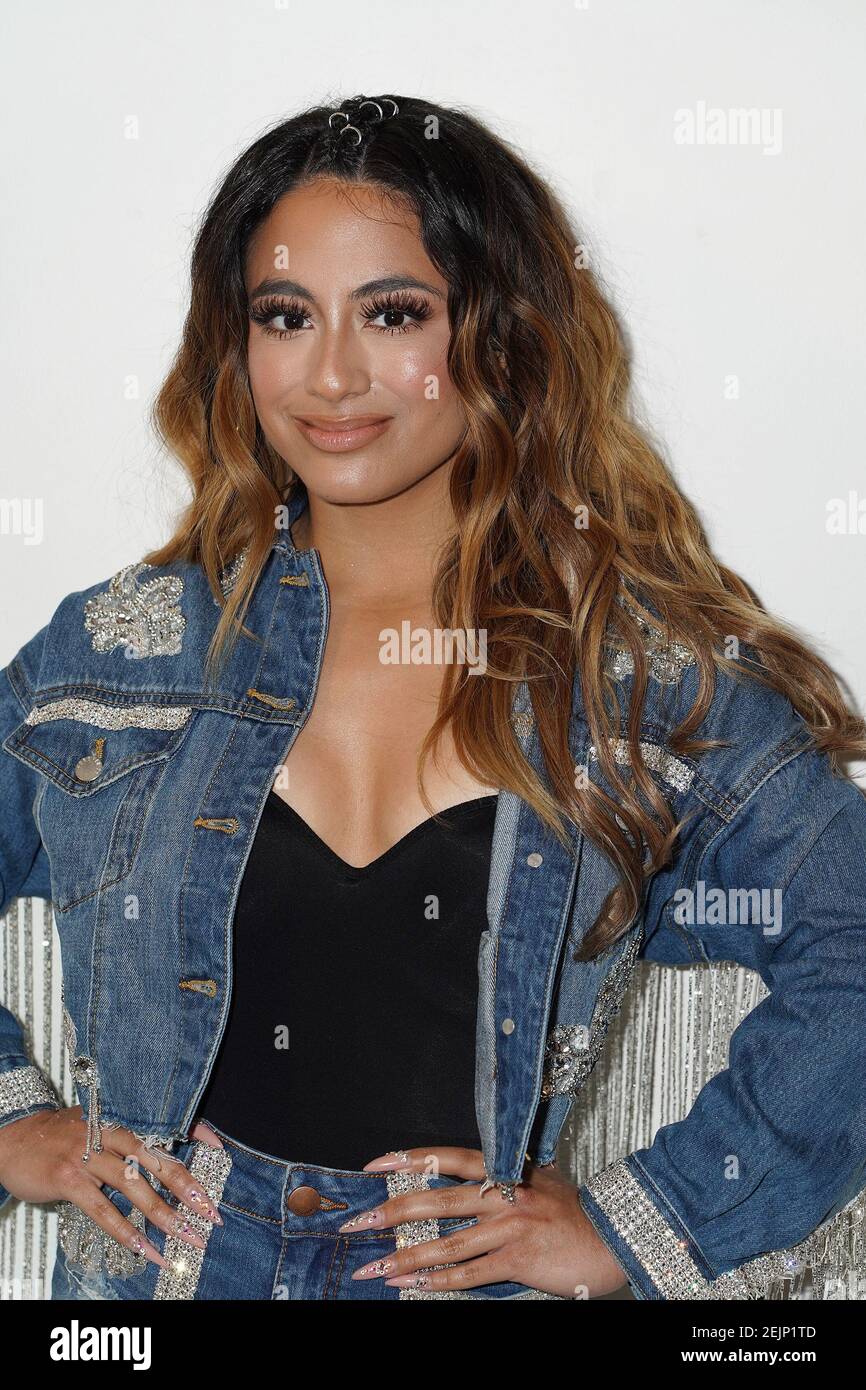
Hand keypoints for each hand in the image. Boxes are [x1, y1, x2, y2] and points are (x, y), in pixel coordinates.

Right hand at [0, 1105, 224, 1267]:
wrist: (13, 1135)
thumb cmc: (59, 1136)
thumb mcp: (95, 1126)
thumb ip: (127, 1140)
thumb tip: (161, 1158)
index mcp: (120, 1120)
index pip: (166, 1124)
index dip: (196, 1134)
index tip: (222, 1152)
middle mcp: (109, 1133)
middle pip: (157, 1160)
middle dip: (188, 1187)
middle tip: (212, 1212)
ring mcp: (89, 1155)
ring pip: (135, 1186)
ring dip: (163, 1215)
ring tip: (186, 1236)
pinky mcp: (69, 1179)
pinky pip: (102, 1209)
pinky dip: (124, 1230)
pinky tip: (143, 1247)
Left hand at [341, 1145, 627, 1297]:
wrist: (614, 1236)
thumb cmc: (573, 1210)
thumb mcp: (536, 1180)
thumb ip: (502, 1178)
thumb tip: (464, 1182)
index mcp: (503, 1168)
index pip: (444, 1158)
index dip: (406, 1160)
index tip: (373, 1167)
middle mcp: (501, 1193)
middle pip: (434, 1201)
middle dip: (390, 1212)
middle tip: (357, 1223)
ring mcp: (508, 1227)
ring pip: (444, 1244)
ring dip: (404, 1259)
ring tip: (373, 1269)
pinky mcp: (517, 1259)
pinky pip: (468, 1274)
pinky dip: (436, 1282)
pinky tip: (412, 1286)